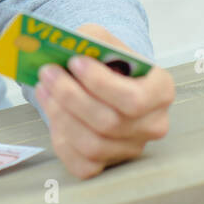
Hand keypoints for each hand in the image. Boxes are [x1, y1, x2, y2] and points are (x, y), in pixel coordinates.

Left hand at [34, 22, 174, 179]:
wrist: (99, 77)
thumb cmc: (104, 59)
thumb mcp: (102, 39)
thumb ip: (90, 38)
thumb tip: (68, 46)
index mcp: (160, 90)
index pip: (135, 100)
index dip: (100, 84)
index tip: (74, 61)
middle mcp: (152, 123)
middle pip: (109, 123)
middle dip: (71, 96)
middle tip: (47, 71)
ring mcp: (132, 147)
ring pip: (93, 145)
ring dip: (60, 114)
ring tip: (43, 87)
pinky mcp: (109, 164)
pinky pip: (83, 165)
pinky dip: (60, 138)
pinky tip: (51, 110)